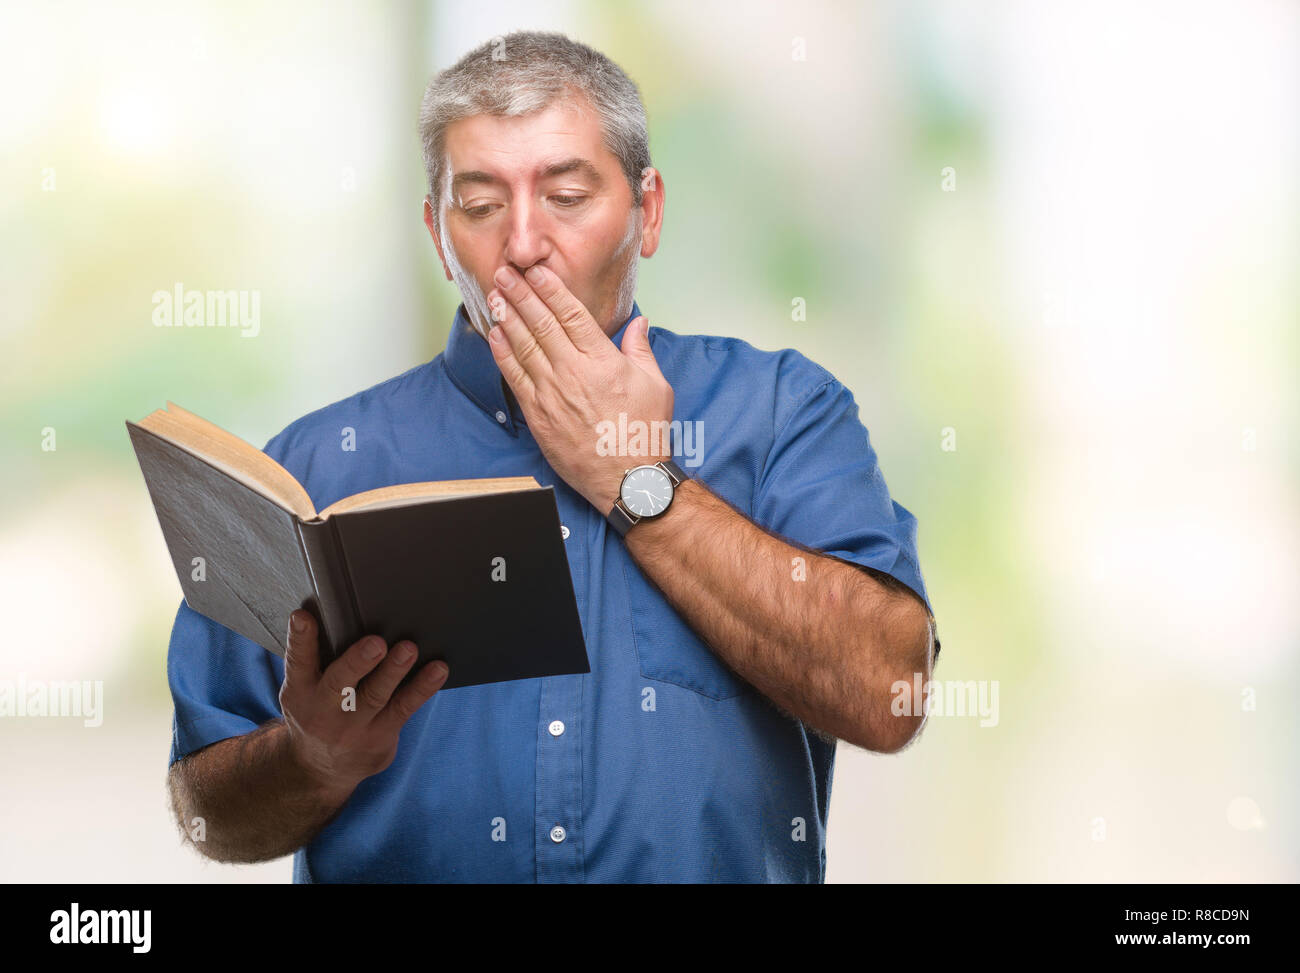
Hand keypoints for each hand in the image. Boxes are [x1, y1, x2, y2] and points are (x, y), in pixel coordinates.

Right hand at [278, 610, 449, 796]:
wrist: (318, 769)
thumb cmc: (316, 712)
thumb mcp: (302, 690)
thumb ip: (312, 659)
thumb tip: (327, 612)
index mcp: (300, 691)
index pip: (297, 661)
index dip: (300, 638)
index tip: (302, 616)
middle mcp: (323, 710)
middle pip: (340, 683)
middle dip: (358, 661)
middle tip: (376, 642)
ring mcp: (352, 727)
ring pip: (375, 695)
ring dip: (394, 671)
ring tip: (408, 649)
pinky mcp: (380, 735)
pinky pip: (404, 708)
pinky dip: (422, 687)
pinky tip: (438, 670)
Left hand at [484, 263, 673, 511]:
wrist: (627, 479)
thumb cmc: (644, 433)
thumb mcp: (655, 385)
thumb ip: (640, 349)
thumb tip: (638, 323)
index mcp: (602, 361)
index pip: (570, 314)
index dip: (550, 289)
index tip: (535, 271)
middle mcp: (573, 372)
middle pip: (541, 323)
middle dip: (521, 294)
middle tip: (505, 272)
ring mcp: (552, 394)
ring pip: (523, 346)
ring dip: (507, 317)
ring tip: (495, 293)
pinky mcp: (538, 415)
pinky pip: (515, 377)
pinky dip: (502, 353)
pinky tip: (494, 334)